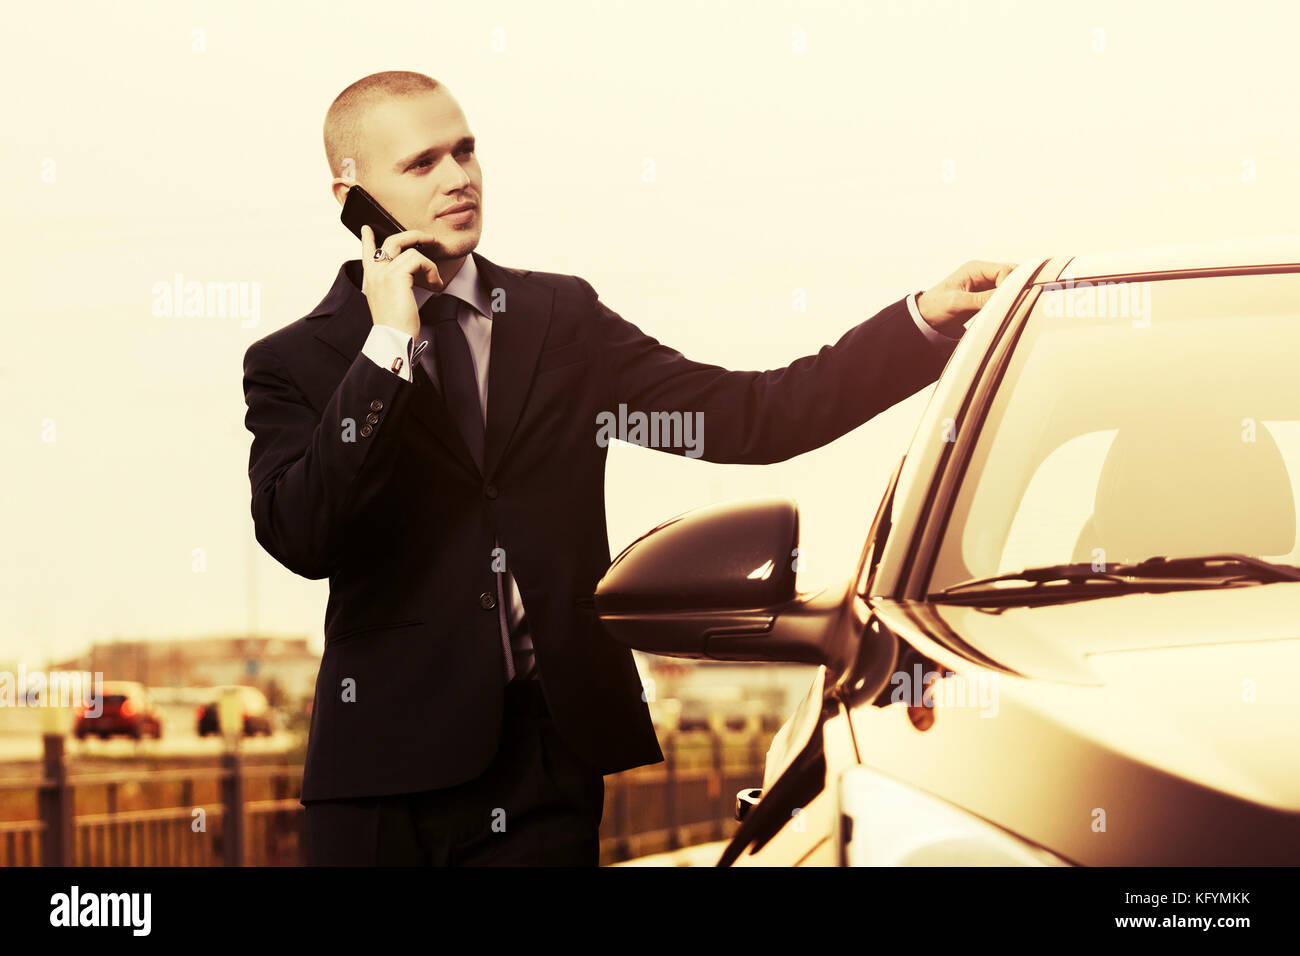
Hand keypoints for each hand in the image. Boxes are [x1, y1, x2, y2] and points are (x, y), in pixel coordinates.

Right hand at [359, 225, 444, 339]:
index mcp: (371, 278)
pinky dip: (431, 271)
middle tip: (429, 238)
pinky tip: (435, 285)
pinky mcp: (396, 275)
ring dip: (430, 265)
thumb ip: (393, 285)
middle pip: (392, 240)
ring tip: (434, 281)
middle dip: (414, 236)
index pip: (366, 252)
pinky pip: (419, 260)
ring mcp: (384, 272)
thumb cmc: (396, 326)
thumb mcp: (390, 301)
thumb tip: (407, 276)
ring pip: (411, 250)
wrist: (394, 339)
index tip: (367, 228)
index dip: (367, 239)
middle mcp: (375, 272)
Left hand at [916, 260, 1016, 334]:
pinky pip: (1004, 297)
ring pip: (1010, 287)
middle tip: (1016, 304)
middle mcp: (983, 274)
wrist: (926, 318)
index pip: (1005, 270)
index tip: (1008, 300)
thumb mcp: (957, 303)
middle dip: (1017, 288)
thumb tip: (1005, 298)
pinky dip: (1008, 303)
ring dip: (1013, 296)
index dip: (1011, 284)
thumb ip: (981, 299)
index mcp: (976, 268)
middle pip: (1011, 275)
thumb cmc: (936, 307)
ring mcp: (986, 285)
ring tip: (1012, 309)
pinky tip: (1008, 312)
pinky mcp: (986, 297)